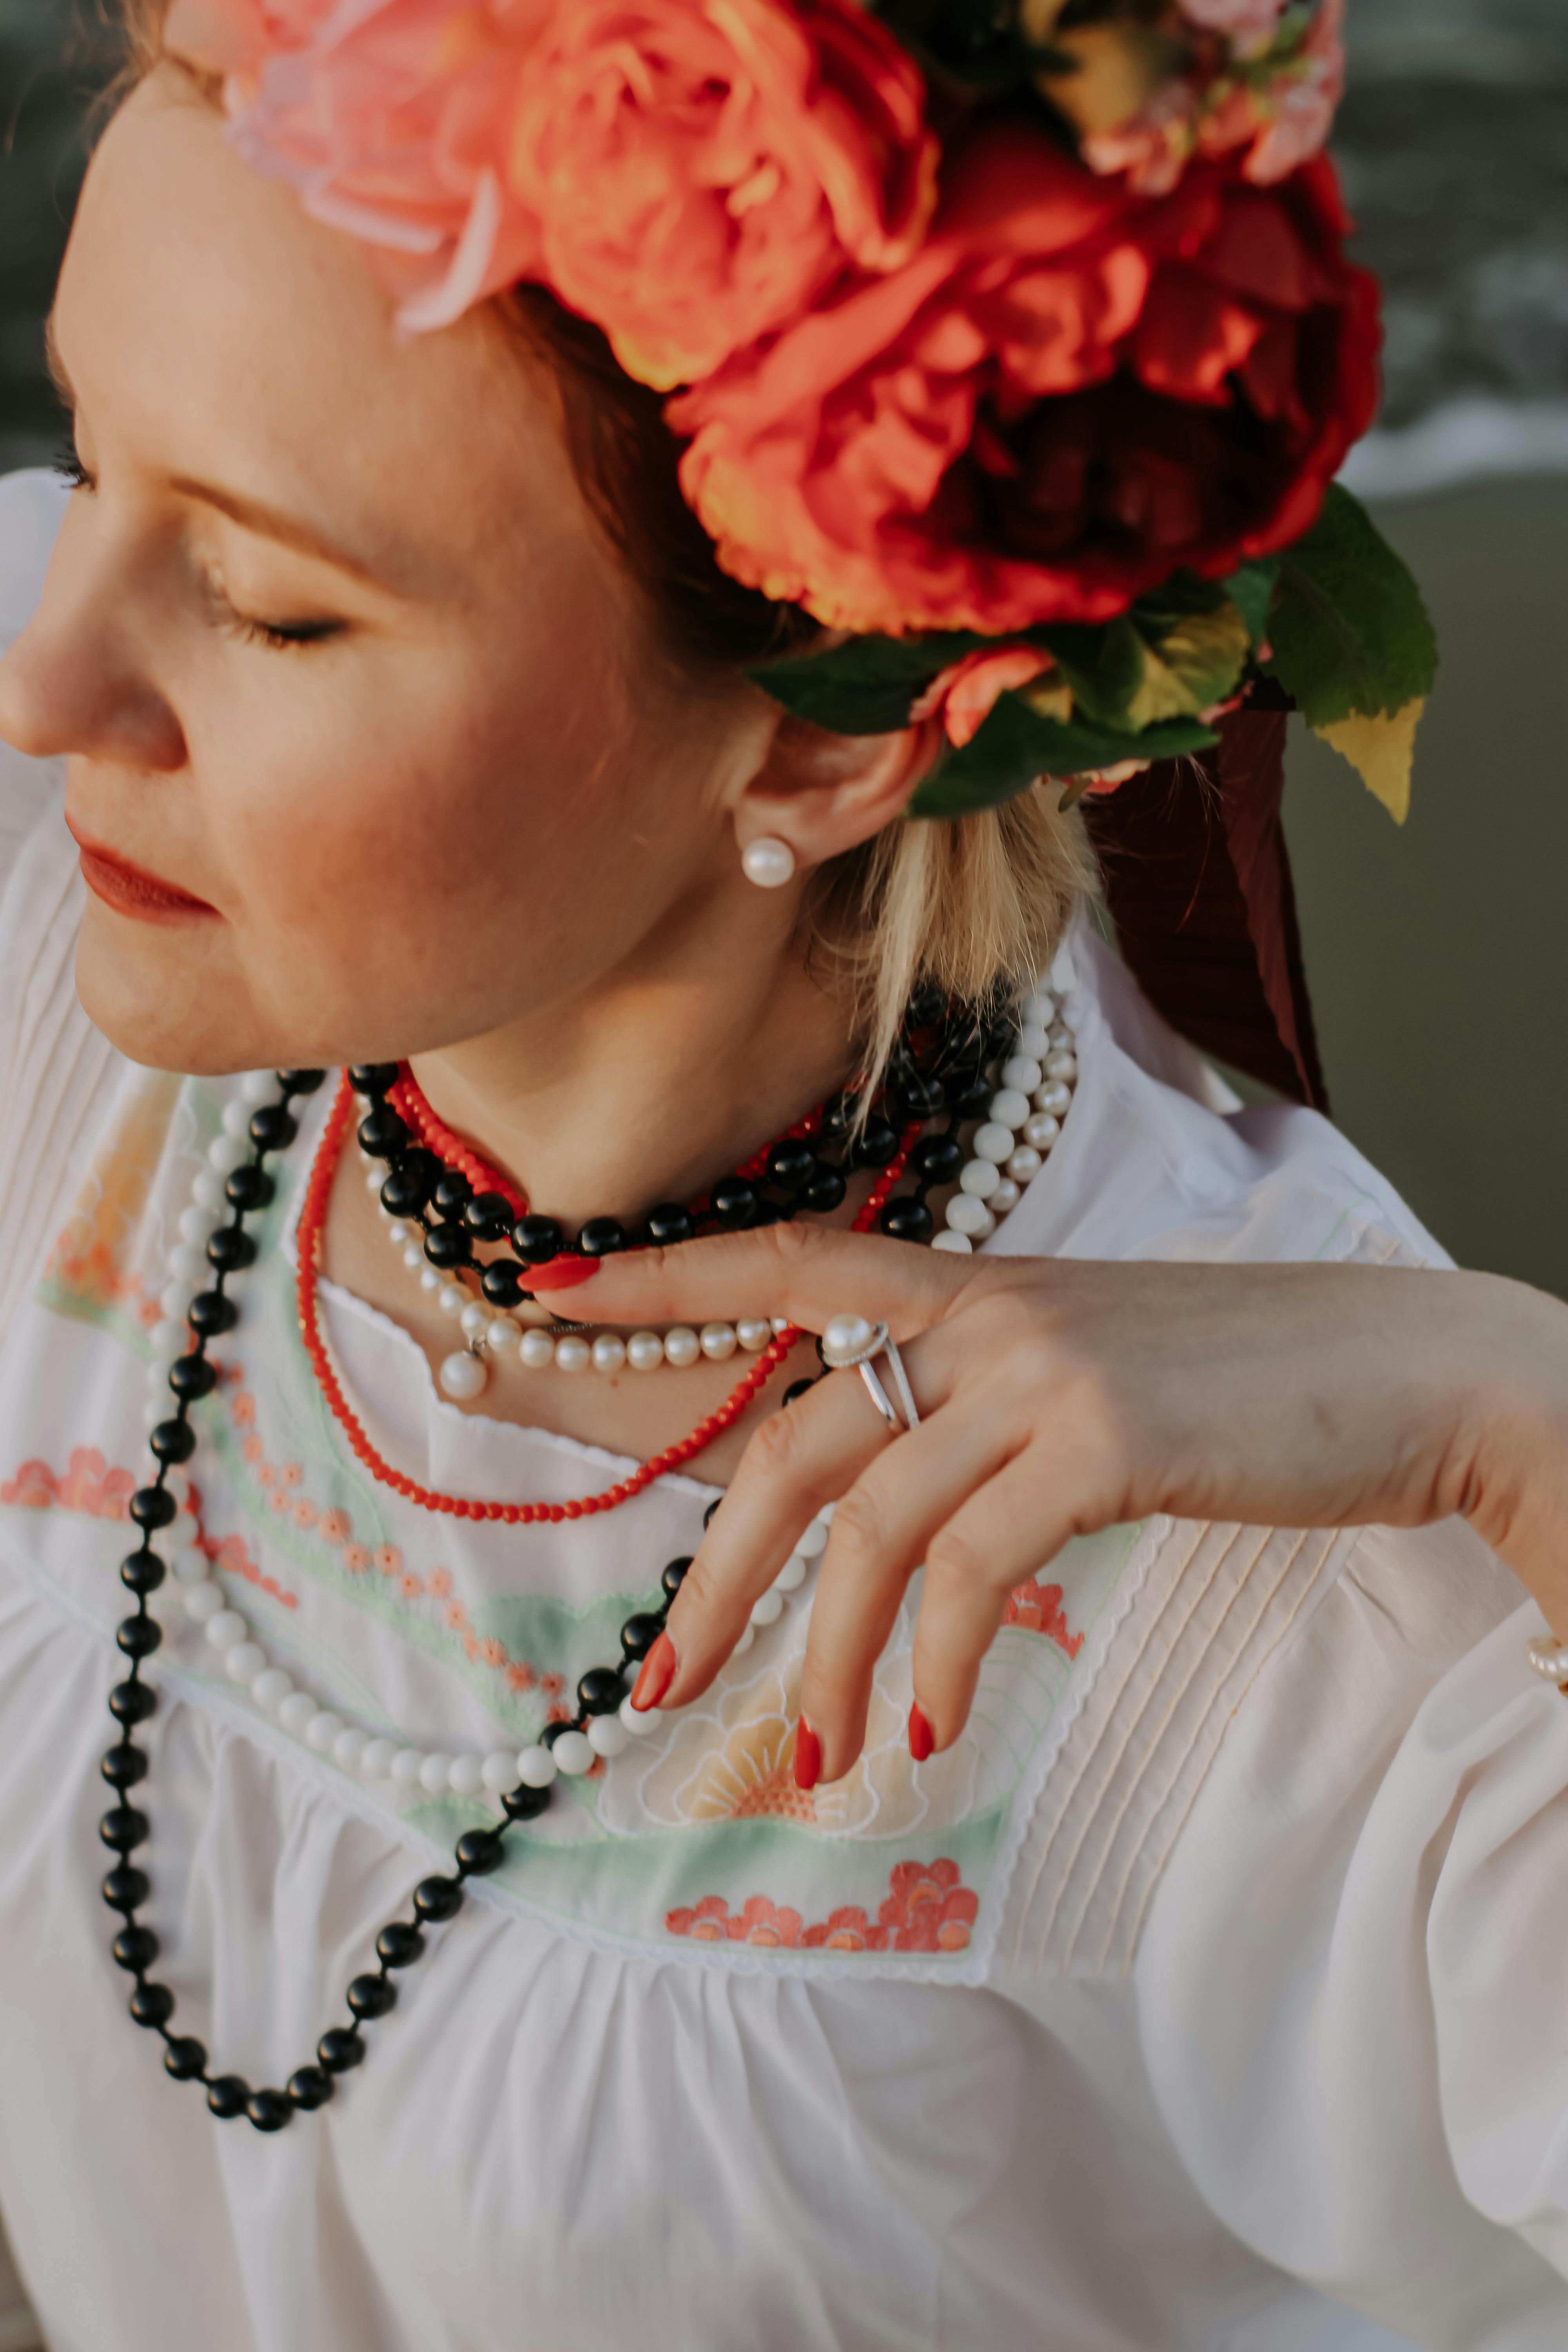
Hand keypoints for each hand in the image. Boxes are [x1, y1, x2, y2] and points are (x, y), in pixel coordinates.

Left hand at [573, 1227, 1567, 1785]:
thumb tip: (904, 1525)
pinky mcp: (1104, 1438)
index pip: (789, 1261)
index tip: (547, 1290)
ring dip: (834, 1661)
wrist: (1412, 1375)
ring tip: (827, 1763)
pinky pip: (973, 1565)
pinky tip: (937, 1728)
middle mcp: (992, 1314)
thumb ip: (989, 1415)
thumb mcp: (1095, 1373)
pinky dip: (938, 1656)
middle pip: (797, 1441)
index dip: (665, 1278)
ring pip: (875, 1525)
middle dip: (717, 1574)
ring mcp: (1045, 1370)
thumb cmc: (1254, 1390)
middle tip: (662, 1685)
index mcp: (978, 1289)